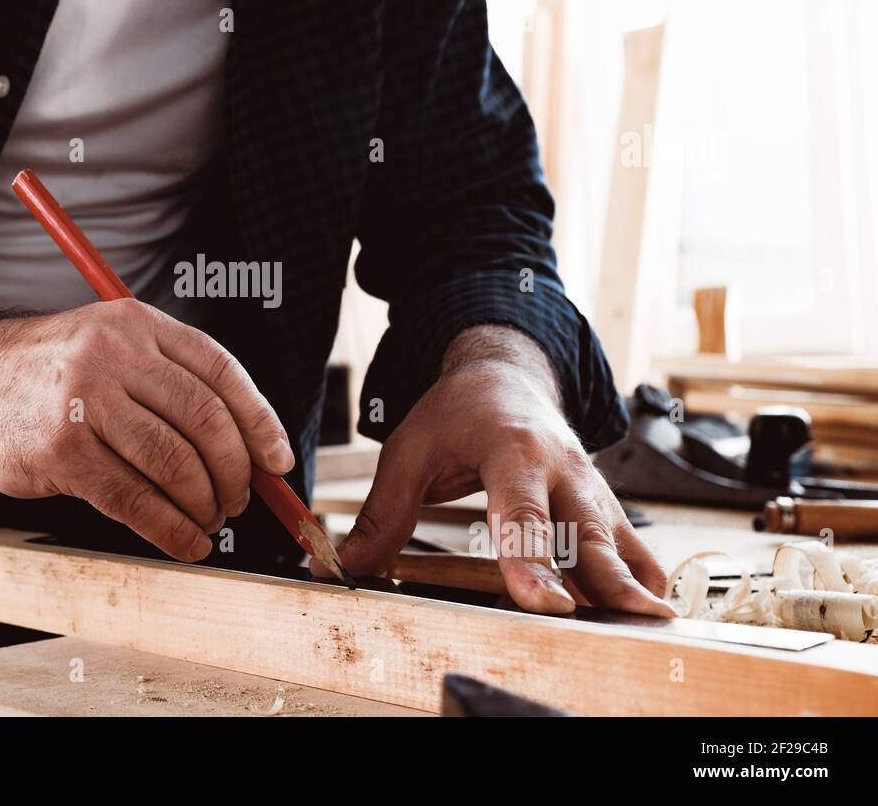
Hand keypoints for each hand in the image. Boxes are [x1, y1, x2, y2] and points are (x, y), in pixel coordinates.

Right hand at [0, 298, 293, 561]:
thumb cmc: (49, 371)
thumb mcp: (109, 346)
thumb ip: (168, 380)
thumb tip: (246, 446)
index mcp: (136, 323)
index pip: (220, 371)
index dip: (259, 420)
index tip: (278, 460)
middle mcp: (112, 354)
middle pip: (204, 419)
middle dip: (234, 471)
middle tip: (239, 499)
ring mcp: (83, 403)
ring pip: (173, 464)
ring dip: (204, 504)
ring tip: (210, 520)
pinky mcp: (60, 453)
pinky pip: (133, 500)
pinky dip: (170, 530)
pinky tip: (185, 542)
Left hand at [335, 326, 672, 616]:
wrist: (505, 376)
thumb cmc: (458, 413)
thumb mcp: (409, 450)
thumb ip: (385, 512)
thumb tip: (350, 564)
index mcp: (512, 451)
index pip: (523, 514)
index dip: (533, 560)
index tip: (543, 602)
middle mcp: (561, 469)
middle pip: (585, 532)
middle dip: (604, 580)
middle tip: (620, 622)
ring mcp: (589, 487)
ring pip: (617, 541)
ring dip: (634, 584)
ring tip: (652, 626)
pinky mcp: (602, 503)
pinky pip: (631, 543)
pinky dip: (643, 576)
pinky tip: (653, 611)